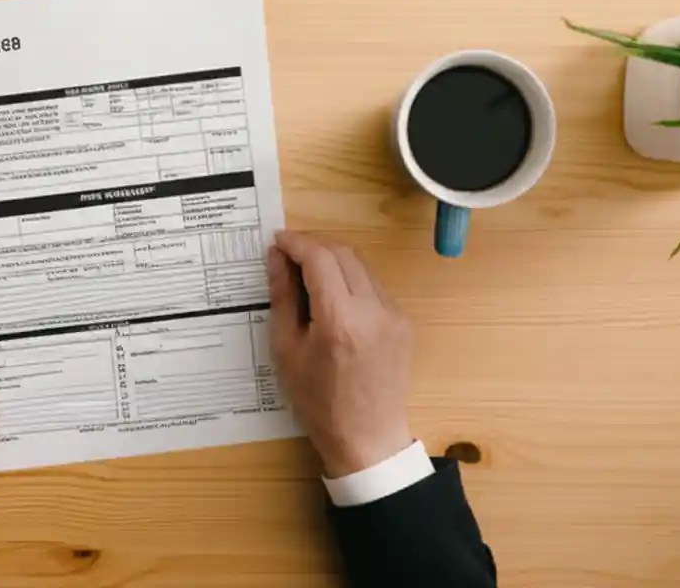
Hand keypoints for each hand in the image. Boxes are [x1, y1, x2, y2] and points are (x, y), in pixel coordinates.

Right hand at [268, 231, 413, 477]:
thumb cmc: (318, 402)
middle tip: (288, 253)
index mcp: (339, 320)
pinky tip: (333, 298)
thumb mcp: (287, 351)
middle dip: (314, 245)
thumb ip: (283, 298)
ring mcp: (394, 314)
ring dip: (333, 260)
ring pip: (361, 266)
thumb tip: (276, 258)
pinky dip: (350, 281)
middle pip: (343, 253)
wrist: (367, 438)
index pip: (319, 258)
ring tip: (307, 274)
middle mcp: (372, 310)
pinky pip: (373, 287)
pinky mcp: (404, 321)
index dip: (296, 243)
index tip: (277, 242)